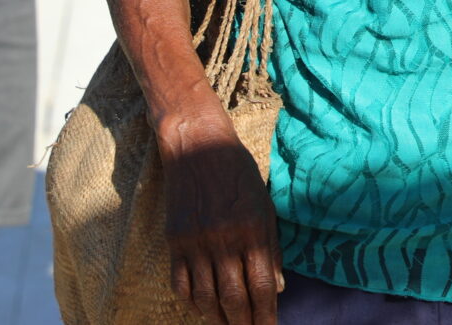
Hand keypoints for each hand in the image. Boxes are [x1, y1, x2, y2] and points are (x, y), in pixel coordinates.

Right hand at [157, 105, 281, 322]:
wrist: (197, 144)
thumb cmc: (238, 173)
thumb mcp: (264, 205)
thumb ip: (271, 249)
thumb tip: (277, 289)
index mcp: (252, 230)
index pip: (261, 288)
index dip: (265, 316)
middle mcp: (224, 239)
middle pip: (233, 299)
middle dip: (243, 324)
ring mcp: (196, 241)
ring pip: (205, 298)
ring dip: (217, 319)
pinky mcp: (174, 240)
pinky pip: (181, 284)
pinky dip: (192, 302)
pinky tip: (202, 306)